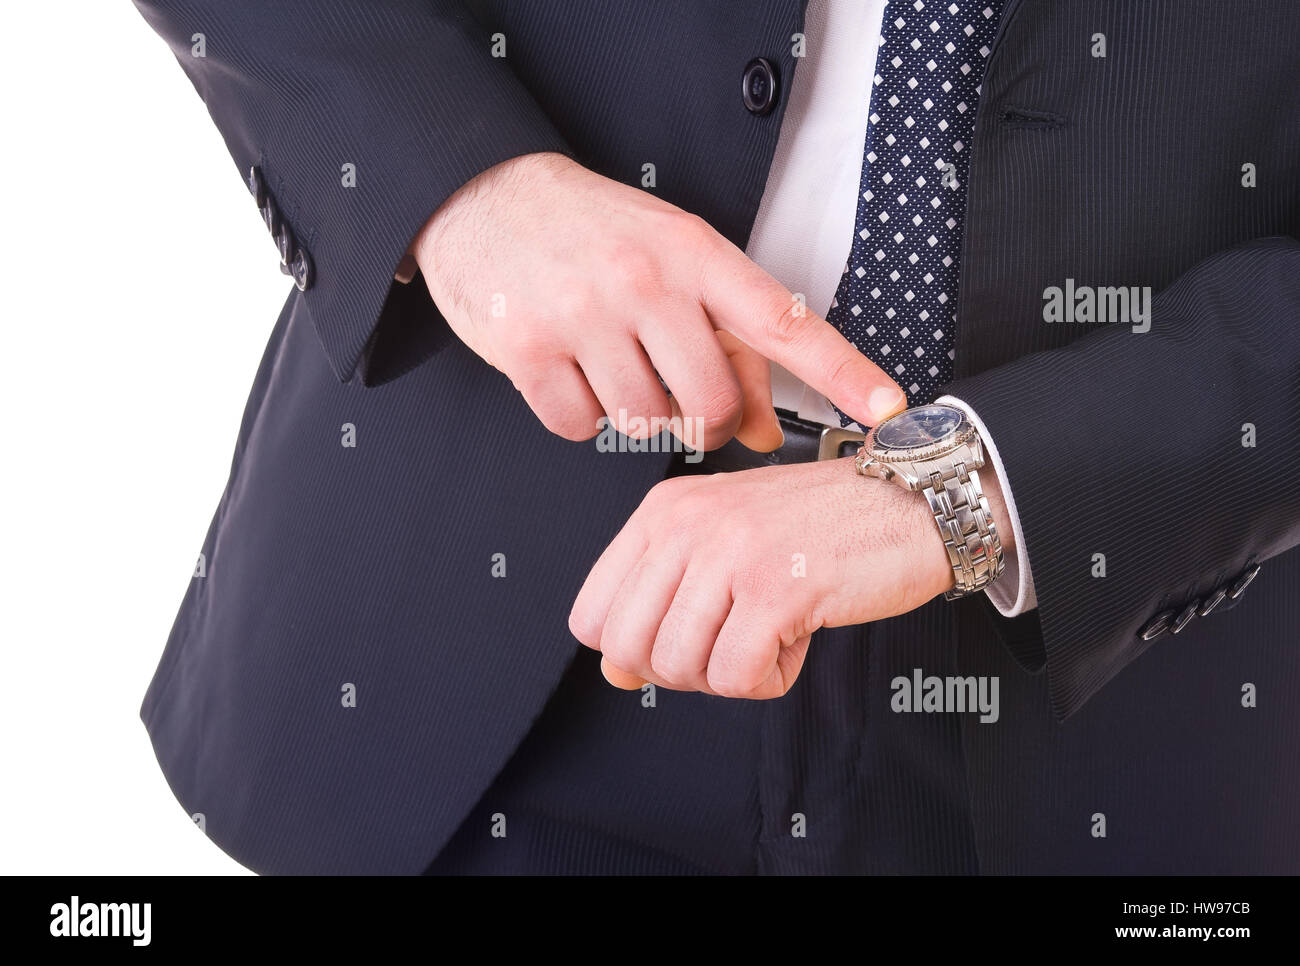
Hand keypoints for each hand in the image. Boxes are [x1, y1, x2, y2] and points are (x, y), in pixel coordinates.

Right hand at [413, 152, 905, 450]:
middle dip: (702, 419)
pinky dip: (580, 415)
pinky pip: (579, 428)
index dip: (842, 371)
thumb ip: (722, 343)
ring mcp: (582, 315)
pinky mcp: (527, 350)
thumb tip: (761, 432)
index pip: (782, 321)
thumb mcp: (667, 262)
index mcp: (692, 252)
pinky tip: (569, 372)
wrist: (481, 194)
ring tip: (611, 363)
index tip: (889, 409)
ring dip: (636, 413)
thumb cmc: (590, 232)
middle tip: (679, 395)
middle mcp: (642, 280)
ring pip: (645, 422)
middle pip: (709, 403)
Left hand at [569, 458, 1012, 697]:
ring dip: (730, 672)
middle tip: (730, 644)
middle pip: (630, 650)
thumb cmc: (824, 524)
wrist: (913, 502)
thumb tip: (616, 672)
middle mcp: (688, 526)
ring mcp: (730, 555)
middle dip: (681, 669)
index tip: (682, 638)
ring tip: (770, 633)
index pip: (592, 614)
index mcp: (665, 512)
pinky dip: (771, 678)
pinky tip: (796, 639)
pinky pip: (738, 677)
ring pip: (680, 667)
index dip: (633, 650)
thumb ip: (663, 604)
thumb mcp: (726, 550)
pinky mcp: (776, 590)